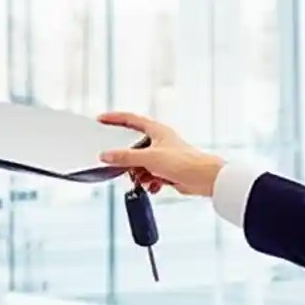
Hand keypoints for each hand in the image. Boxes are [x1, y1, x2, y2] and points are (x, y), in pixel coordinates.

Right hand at [98, 112, 223, 197]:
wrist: (204, 179)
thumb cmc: (184, 162)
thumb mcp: (149, 158)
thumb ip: (125, 157)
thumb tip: (106, 155)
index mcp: (156, 130)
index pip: (131, 119)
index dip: (114, 118)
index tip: (101, 120)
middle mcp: (160, 141)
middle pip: (134, 146)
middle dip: (128, 159)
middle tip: (121, 166)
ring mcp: (163, 156)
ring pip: (141, 164)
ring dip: (139, 174)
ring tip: (144, 179)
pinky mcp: (167, 170)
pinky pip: (150, 175)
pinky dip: (149, 181)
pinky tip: (154, 186)